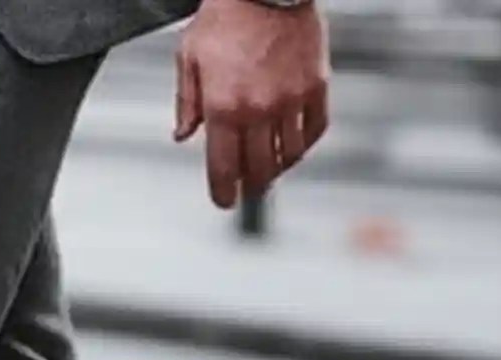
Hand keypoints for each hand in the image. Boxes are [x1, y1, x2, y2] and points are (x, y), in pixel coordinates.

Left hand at [173, 0, 329, 208]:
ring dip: (278, 168)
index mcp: (223, 107)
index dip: (222, 192)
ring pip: (289, 155)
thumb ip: (187, 103)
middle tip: (246, 189)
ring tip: (270, 169)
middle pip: (259, 169)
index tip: (223, 201)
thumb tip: (184, 135)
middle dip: (250, 185)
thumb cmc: (225, 17)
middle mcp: (258, 110)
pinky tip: (295, 147)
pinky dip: (304, 144)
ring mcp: (291, 101)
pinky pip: (315, 129)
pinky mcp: (316, 87)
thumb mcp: (189, 58)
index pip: (223, 167)